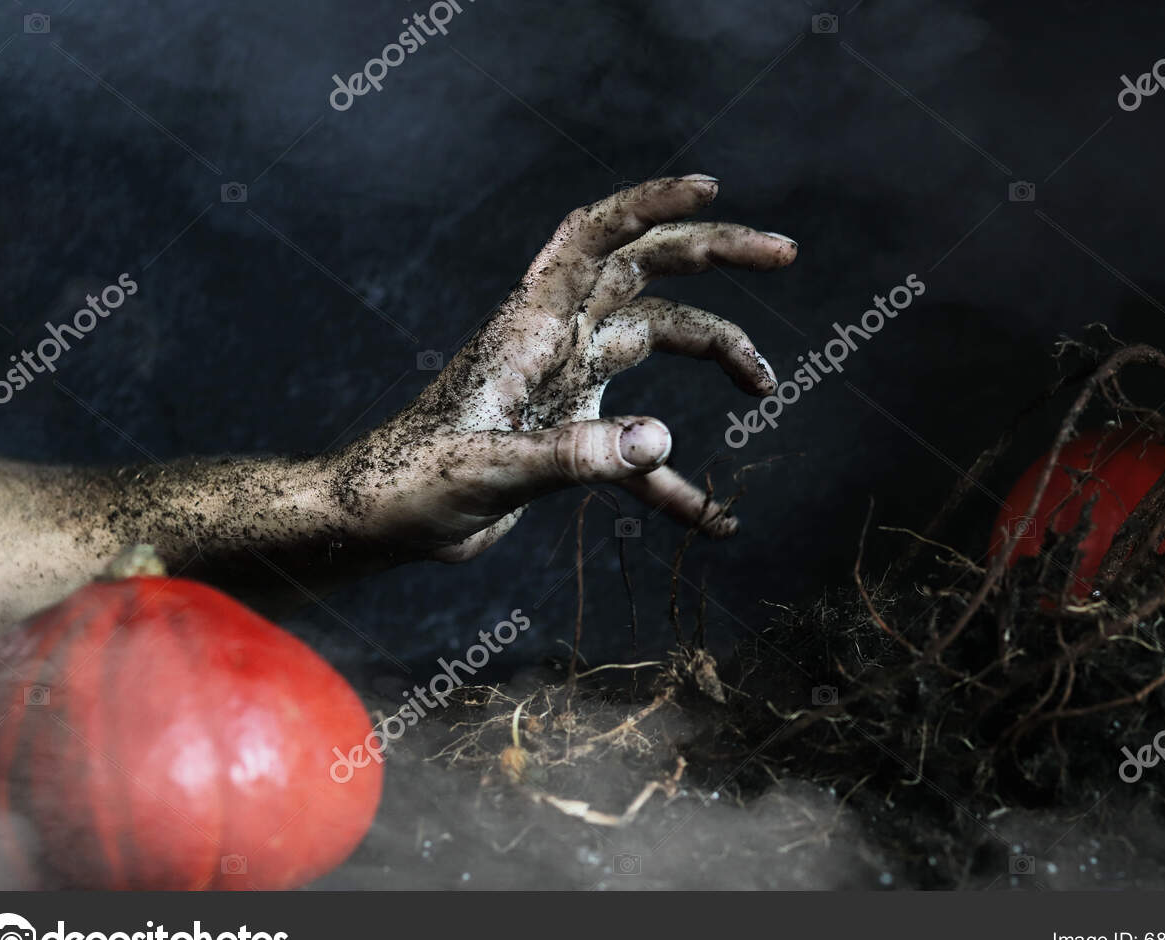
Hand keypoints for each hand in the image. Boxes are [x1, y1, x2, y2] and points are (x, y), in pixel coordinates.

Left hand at [328, 176, 795, 561]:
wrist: (379, 524)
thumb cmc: (410, 484)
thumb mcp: (489, 469)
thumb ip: (573, 455)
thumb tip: (661, 442)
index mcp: (531, 326)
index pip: (595, 239)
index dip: (652, 204)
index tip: (714, 191)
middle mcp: (556, 340)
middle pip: (645, 270)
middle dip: (714, 252)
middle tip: (784, 253)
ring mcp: (566, 382)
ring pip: (657, 338)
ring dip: (716, 352)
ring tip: (765, 385)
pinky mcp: (569, 433)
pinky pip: (638, 451)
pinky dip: (674, 480)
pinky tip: (710, 519)